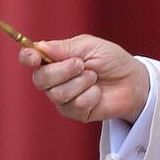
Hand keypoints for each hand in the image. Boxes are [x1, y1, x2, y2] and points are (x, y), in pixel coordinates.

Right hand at [19, 35, 150, 123]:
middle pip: (40, 79)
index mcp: (54, 59)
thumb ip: (64, 47)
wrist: (132, 81)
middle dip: (61, 71)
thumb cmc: (111, 60)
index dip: (27, 57)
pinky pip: (74, 105)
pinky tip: (98, 93)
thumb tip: (40, 46)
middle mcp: (54, 79)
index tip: (33, 57)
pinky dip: (90, 96)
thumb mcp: (90, 46)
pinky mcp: (75, 113)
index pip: (30, 58)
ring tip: (94, 78)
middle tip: (81, 65)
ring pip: (57, 94)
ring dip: (80, 83)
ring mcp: (63, 98)